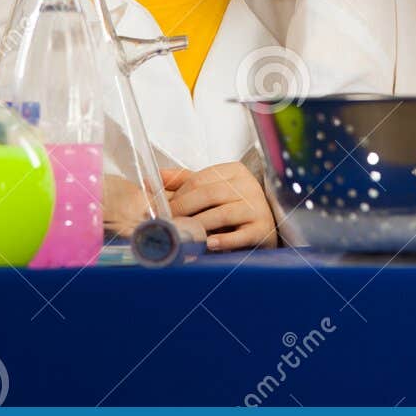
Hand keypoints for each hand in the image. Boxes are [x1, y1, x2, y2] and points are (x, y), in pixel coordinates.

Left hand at [162, 164, 277, 251]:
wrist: (265, 224)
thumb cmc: (233, 205)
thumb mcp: (211, 187)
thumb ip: (183, 181)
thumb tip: (150, 179)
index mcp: (233, 171)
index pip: (198, 180)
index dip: (177, 196)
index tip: (163, 209)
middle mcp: (248, 186)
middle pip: (208, 195)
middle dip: (182, 210)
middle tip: (167, 224)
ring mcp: (257, 207)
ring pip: (221, 214)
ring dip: (198, 226)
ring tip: (183, 235)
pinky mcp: (262, 228)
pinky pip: (241, 235)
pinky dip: (224, 240)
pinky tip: (209, 244)